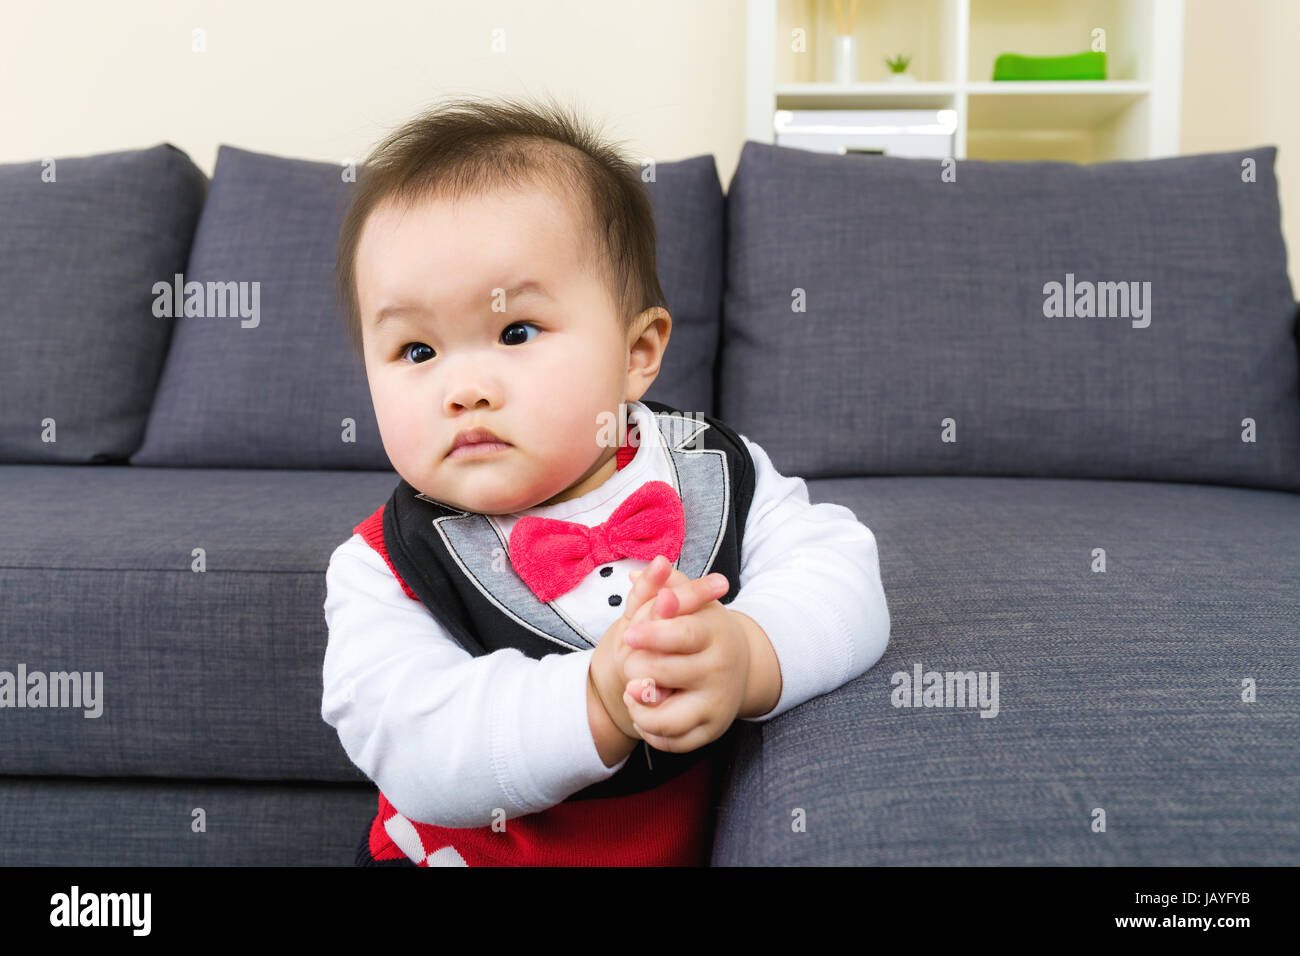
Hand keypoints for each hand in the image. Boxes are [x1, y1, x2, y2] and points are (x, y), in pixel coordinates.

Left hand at [590, 555, 726, 740]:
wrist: (739, 665)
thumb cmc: (703, 629)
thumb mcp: (692, 602)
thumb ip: (664, 586)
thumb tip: (640, 573)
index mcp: (715, 633)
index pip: (683, 634)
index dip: (653, 634)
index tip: (628, 635)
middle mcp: (720, 671)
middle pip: (665, 674)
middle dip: (636, 667)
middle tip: (631, 662)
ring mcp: (716, 705)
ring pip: (665, 719)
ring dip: (638, 706)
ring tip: (632, 689)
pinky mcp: (710, 732)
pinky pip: (671, 742)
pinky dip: (649, 730)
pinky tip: (645, 710)